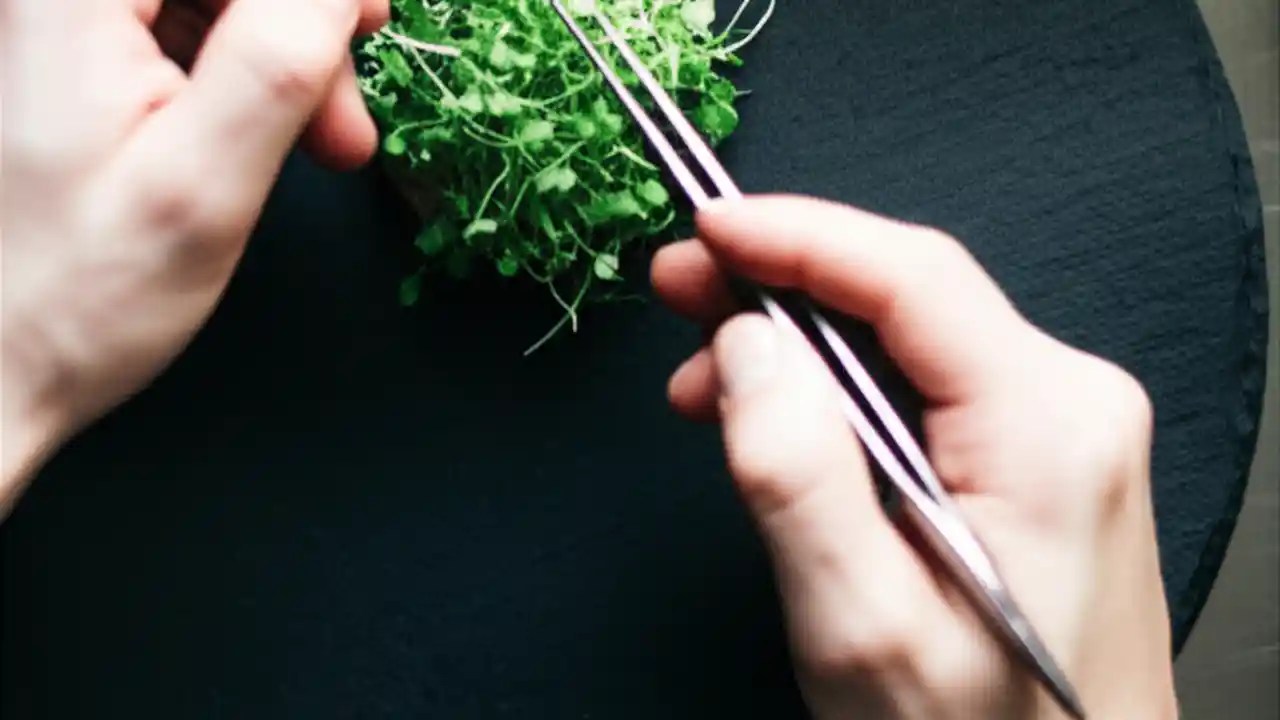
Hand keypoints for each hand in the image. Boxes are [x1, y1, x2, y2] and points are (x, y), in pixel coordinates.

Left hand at [1, 0, 387, 515]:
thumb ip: (280, 59)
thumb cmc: (82, 292)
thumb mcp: (203, 180)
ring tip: (322, 141)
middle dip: (302, 25)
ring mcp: (76, 23)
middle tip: (343, 120)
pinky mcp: (90, 51)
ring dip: (287, 53)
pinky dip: (252, 71)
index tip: (366, 29)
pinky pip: (197, 25)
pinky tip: (274, 132)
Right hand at [651, 196, 1178, 718]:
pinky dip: (834, 389)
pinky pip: (919, 387)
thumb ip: (795, 474)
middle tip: (676, 291)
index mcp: (1046, 428)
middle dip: (779, 283)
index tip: (703, 227)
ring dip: (796, 344)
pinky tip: (772, 415)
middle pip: (904, 296)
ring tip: (700, 380)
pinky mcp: (1035, 457)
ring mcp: (1059, 429)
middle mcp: (1070, 404)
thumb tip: (746, 343)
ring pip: (903, 339)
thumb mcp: (862, 623)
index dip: (796, 235)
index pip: (910, 276)